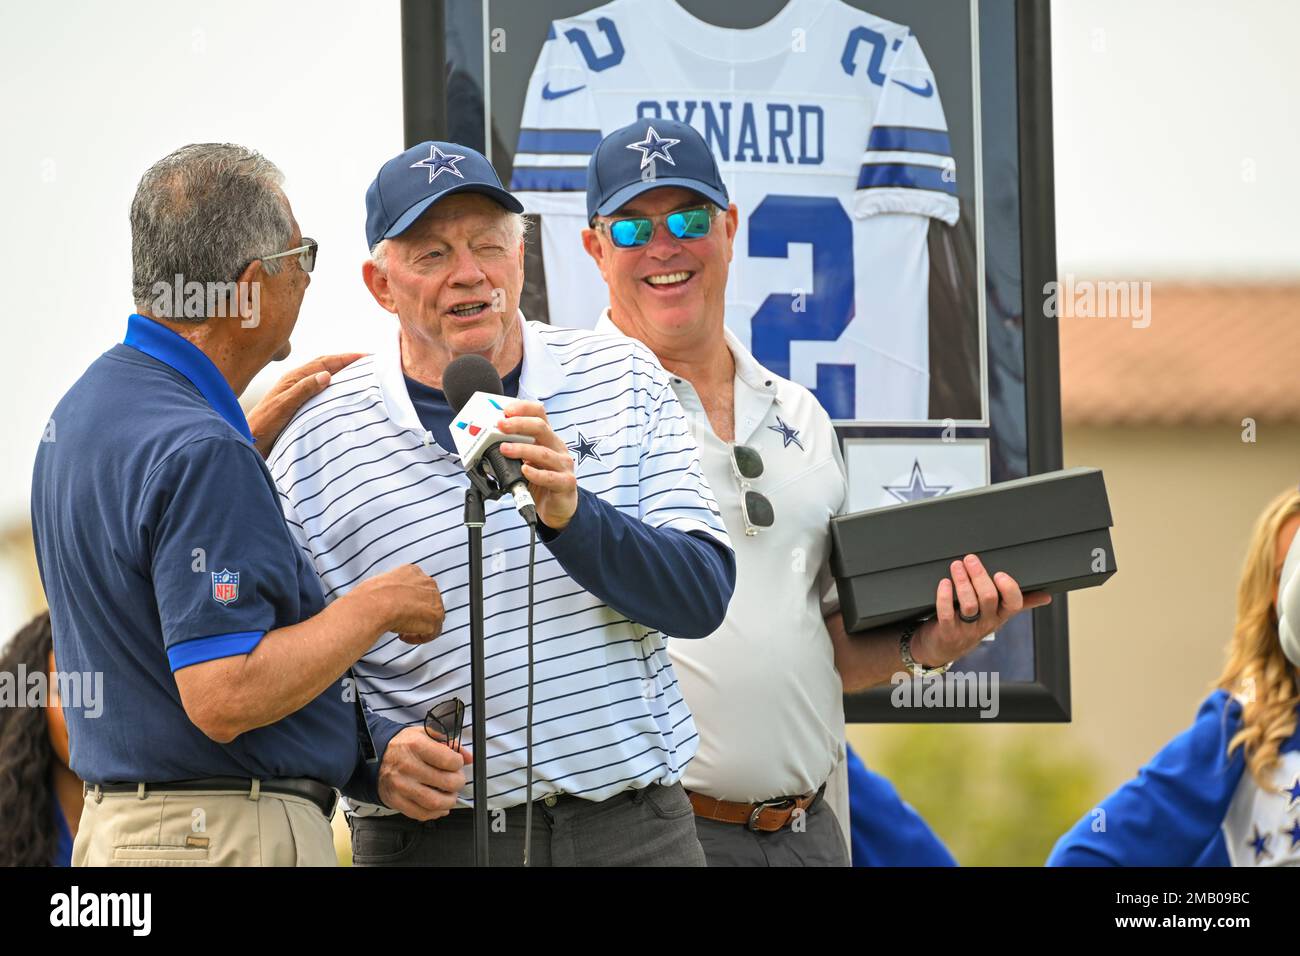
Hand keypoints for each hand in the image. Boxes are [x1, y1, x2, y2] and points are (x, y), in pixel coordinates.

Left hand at [247, 353, 365, 457]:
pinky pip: (321, 390)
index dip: (346, 358)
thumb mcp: (284, 406)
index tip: (366, 356)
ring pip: (324, 376)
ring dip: (341, 373)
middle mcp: (296, 382)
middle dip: (347, 361)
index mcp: (294, 378)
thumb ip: (303, 390)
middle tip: (369, 362)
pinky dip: (335, 387)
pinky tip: (342, 394)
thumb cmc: (264, 425)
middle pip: (325, 365)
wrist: (250, 442)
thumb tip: (326, 375)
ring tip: (360, 374)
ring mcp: (297, 392)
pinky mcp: (298, 404)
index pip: (324, 362)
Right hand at [356, 564, 444, 642]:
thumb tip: (387, 600)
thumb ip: (390, 590)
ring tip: (401, 631)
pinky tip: (403, 637)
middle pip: (428, 602)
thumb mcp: (379, 585)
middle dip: (416, 614)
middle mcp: (427, 582)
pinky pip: (432, 632)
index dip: (409, 602)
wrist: (375, 605)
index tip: (399, 610)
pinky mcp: (436, 616)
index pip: (418, 588)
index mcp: (413, 571)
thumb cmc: (370, 598)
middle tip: (401, 623)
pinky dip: (418, 637)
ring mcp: (435, 599)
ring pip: (432, 618)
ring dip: (418, 626)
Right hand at [376, 727, 472, 820]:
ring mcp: (401, 786)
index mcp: (416, 746)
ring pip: (435, 802)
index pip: (449, 760)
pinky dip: (436, 813)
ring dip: (450, 801)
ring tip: (450, 794)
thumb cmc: (402, 746)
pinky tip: (440, 806)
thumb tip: (468, 757)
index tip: (457, 763)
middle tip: (457, 780)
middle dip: (458, 782)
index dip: (459, 763)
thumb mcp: (424, 734)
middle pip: (446, 782)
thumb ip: (448, 743)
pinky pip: (421, 814)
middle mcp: (408, 766)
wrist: (374, 758)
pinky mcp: (396, 801)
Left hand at [497, 399, 578, 529]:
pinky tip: (524, 470)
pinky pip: (551, 477)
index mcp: (547, 438)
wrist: (558, 507)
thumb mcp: (526, 461)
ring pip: (544, 452)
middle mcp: (557, 447)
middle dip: (519, 424)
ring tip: (505, 449)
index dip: (523, 408)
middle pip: (541, 428)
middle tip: (501, 425)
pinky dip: (536, 473)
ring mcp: (563, 465)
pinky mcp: (566, 483)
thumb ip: (512, 452)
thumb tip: (485, 444)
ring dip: (522, 449)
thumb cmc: (541, 482)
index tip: (506, 410)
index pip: (539, 414)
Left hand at [910, 554, 1051, 667]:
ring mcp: (967, 628)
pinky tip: (944, 583)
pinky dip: (944, 596)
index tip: (1000, 573)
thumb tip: (1045, 596)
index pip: (1014, 604)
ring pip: (969, 605)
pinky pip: (947, 613)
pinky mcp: (948, 631)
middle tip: (970, 559)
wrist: (945, 649)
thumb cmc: (972, 626)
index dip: (1009, 589)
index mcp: (1000, 615)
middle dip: (979, 576)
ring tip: (957, 566)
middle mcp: (986, 622)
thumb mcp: (998, 616)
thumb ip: (1019, 603)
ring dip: (962, 582)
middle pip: (988, 598)